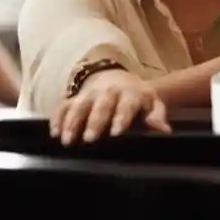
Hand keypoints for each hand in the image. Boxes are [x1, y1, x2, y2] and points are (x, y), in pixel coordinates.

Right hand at [51, 69, 169, 145]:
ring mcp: (89, 94)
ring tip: (68, 140)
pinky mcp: (74, 97)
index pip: (126, 105)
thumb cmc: (137, 97)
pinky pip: (63, 106)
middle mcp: (108, 91)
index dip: (121, 118)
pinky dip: (57, 118)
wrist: (119, 79)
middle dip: (95, 122)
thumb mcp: (151, 103)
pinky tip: (54, 133)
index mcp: (130, 93)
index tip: (116, 133)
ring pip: (79, 105)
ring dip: (72, 122)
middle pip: (101, 105)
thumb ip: (157, 116)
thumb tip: (164, 131)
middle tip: (90, 139)